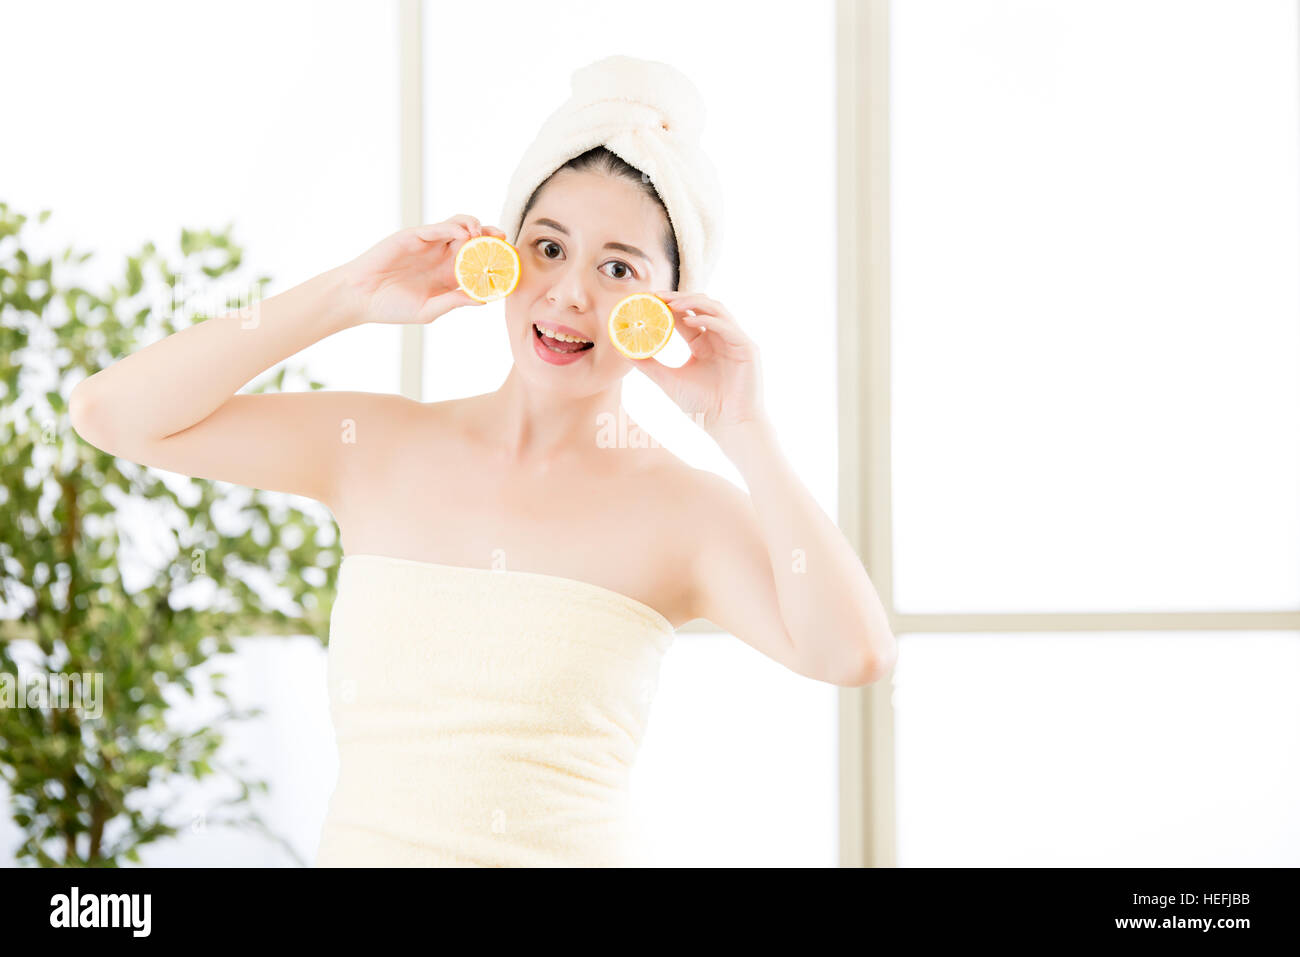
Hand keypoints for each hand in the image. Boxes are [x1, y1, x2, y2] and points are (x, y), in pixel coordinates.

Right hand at [340, 214, 508, 324]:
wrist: (361, 298)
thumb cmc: (392, 306)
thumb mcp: (429, 310)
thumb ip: (455, 302)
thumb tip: (484, 300)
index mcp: (448, 276)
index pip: (478, 262)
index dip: (495, 260)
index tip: (511, 263)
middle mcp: (441, 257)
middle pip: (473, 240)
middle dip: (491, 237)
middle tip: (504, 241)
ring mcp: (428, 245)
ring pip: (458, 227)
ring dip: (475, 227)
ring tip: (485, 235)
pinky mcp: (413, 236)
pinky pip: (437, 227)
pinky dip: (453, 227)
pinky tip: (465, 234)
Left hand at [629, 291, 767, 439]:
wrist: (728, 424)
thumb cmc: (703, 406)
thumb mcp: (670, 380)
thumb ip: (649, 365)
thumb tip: (623, 351)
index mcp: (703, 342)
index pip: (684, 315)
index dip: (667, 304)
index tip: (646, 299)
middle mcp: (718, 337)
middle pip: (700, 305)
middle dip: (678, 297)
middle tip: (656, 296)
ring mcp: (734, 340)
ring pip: (715, 308)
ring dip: (693, 302)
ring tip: (670, 304)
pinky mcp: (747, 347)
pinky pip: (727, 326)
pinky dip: (709, 320)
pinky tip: (690, 322)